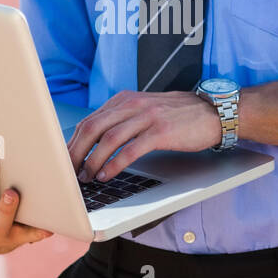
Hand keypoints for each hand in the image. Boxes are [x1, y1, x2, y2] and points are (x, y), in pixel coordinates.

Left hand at [67, 89, 221, 182]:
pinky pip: (130, 149)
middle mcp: (132, 104)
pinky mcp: (160, 132)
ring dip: (93, 161)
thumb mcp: (145, 110)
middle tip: (68, 172)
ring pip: (108, 139)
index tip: (64, 161)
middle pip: (92, 128)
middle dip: (76, 153)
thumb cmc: (179, 116)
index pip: (89, 120)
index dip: (73, 142)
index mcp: (124, 99)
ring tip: (86, 178)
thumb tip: (95, 143)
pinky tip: (107, 175)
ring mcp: (147, 117)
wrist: (213, 112)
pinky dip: (115, 164)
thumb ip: (122, 120)